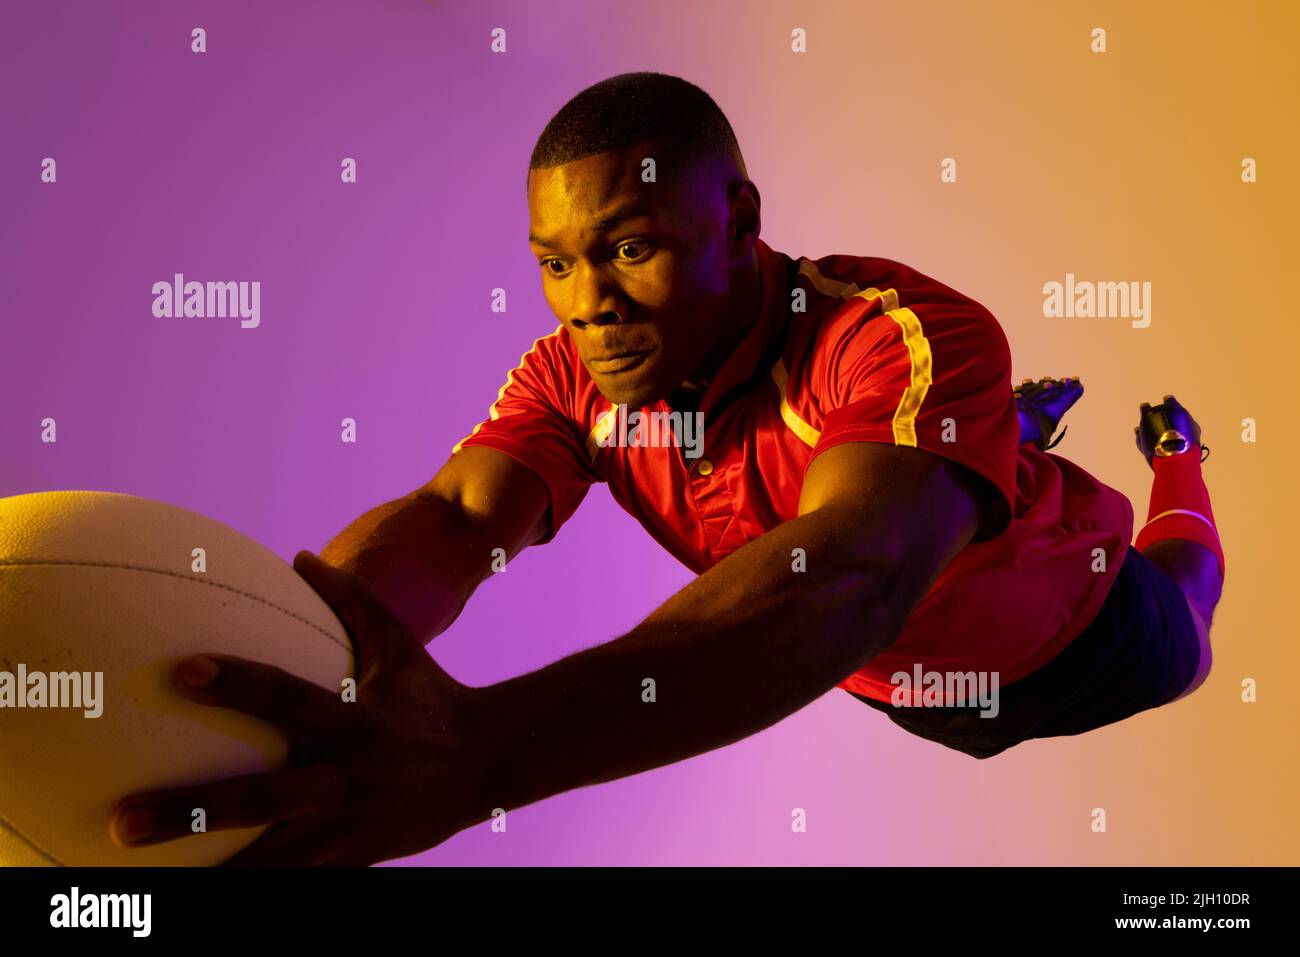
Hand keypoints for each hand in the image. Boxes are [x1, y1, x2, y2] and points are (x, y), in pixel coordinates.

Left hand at [108, 550, 488, 864]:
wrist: (486, 763)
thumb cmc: (432, 692)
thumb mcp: (401, 643)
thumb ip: (352, 599)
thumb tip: (297, 556)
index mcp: (355, 721)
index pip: (288, 698)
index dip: (238, 684)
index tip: (181, 671)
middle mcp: (347, 778)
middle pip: (262, 801)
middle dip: (194, 812)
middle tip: (123, 822)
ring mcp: (348, 827)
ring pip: (272, 862)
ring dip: (211, 875)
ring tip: (147, 888)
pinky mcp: (353, 859)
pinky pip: (296, 881)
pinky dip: (255, 887)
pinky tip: (203, 895)